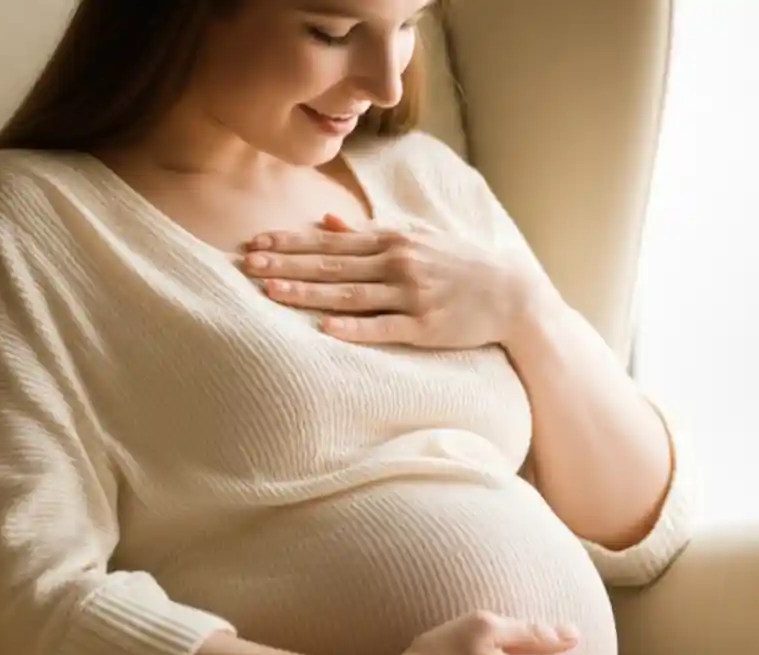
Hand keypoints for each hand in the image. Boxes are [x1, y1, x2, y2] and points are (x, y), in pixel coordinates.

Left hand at [240, 214, 558, 348]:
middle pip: (332, 264)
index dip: (290, 241)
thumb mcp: (417, 237)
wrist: (511, 293)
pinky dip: (355, 328)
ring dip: (308, 292)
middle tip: (247, 264)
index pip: (331, 240)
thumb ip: (370, 231)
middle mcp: (398, 263)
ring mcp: (412, 295)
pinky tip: (326, 329)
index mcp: (393, 240)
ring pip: (350, 294)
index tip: (256, 241)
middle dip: (286, 263)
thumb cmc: (459, 264)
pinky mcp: (425, 326)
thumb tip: (326, 220)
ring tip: (271, 291)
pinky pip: (384, 328)